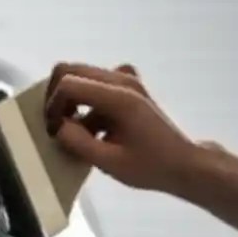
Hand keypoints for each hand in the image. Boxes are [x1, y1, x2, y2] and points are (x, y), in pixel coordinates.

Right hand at [44, 62, 203, 193]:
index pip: (68, 84)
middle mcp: (122, 80)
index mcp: (119, 97)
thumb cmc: (150, 167)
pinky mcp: (130, 87)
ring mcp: (128, 80)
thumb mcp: (110, 162)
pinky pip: (96, 84)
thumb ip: (78, 143)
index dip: (53, 106)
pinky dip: (85, 102)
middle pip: (71, 69)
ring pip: (82, 76)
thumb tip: (58, 127)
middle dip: (55, 96)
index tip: (53, 131)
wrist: (184, 164)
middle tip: (55, 124)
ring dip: (70, 100)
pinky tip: (92, 127)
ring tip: (73, 130)